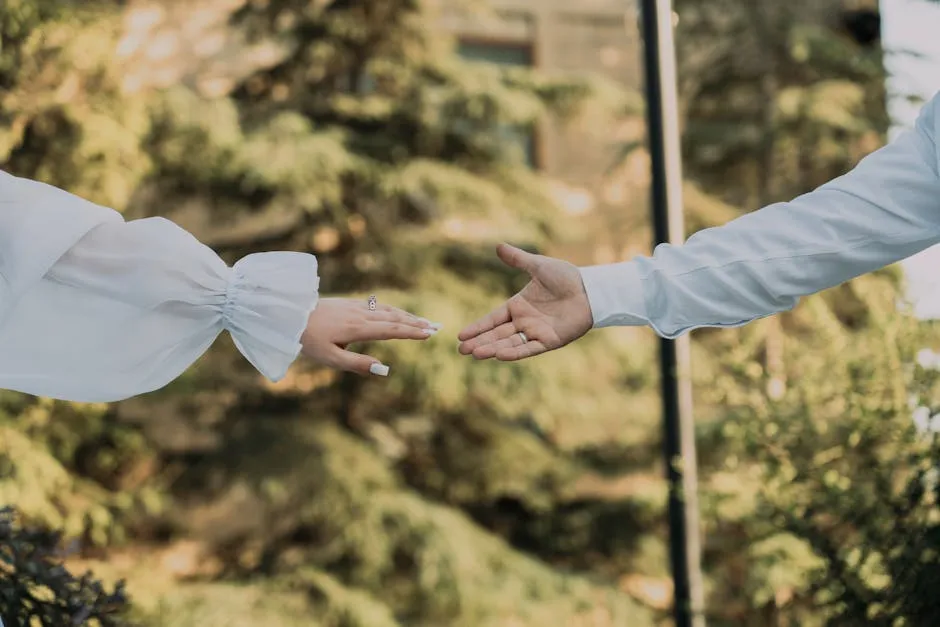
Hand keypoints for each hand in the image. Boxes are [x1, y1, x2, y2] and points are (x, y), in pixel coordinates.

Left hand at [301, 297, 438, 374]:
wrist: (289, 315)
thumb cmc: (309, 341)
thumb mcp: (331, 358)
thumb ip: (357, 364)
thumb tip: (383, 370)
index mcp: (358, 329)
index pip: (392, 330)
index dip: (412, 332)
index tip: (429, 334)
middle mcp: (360, 315)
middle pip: (394, 318)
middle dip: (416, 323)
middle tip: (435, 327)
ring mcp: (355, 307)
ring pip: (387, 310)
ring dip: (406, 316)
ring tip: (422, 321)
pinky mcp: (349, 304)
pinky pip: (377, 306)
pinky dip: (392, 310)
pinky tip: (397, 313)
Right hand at [457, 244, 592, 360]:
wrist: (591, 289)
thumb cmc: (566, 277)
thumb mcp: (538, 266)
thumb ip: (518, 259)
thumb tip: (498, 245)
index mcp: (518, 305)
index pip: (492, 319)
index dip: (478, 327)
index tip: (461, 335)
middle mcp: (524, 321)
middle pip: (497, 334)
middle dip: (480, 342)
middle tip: (462, 351)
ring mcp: (536, 332)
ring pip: (509, 343)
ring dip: (492, 348)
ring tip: (475, 353)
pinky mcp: (549, 341)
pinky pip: (528, 348)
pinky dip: (514, 352)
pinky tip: (499, 354)